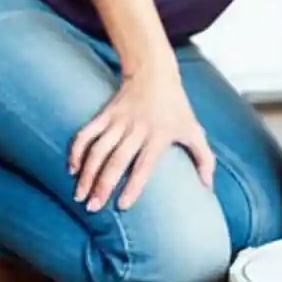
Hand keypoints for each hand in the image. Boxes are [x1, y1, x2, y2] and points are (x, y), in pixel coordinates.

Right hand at [70, 66, 213, 210]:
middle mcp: (136, 130)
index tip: (122, 205)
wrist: (155, 73)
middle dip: (102, 185)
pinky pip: (86, 133)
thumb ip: (204, 159)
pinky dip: (77, 150)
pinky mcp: (105, 114)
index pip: (143, 166)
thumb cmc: (178, 108)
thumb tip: (208, 187)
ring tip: (80, 196)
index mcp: (158, 136)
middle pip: (115, 161)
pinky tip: (73, 169)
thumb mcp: (194, 131)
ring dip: (87, 174)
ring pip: (97, 150)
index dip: (133, 186)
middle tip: (93, 207)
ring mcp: (118, 121)